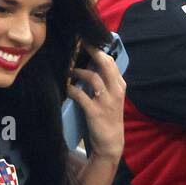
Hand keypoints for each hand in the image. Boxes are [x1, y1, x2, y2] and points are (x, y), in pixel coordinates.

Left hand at [67, 46, 125, 160]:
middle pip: (104, 64)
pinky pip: (80, 95)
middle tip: (77, 44)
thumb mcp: (112, 98)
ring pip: (92, 77)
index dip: (97, 49)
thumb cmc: (109, 118)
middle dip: (91, 51)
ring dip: (78, 71)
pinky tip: (66, 87)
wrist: (110, 143)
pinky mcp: (95, 112)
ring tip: (68, 70)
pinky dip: (71, 89)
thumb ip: (106, 82)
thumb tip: (91, 64)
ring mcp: (106, 101)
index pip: (110, 61)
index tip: (85, 41)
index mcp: (120, 85)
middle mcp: (115, 91)